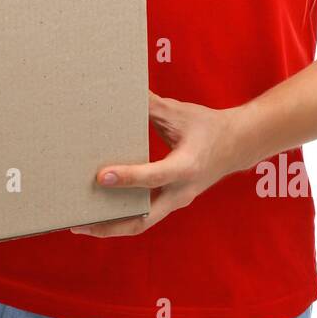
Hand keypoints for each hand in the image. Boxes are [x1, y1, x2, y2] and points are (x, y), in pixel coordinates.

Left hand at [72, 90, 250, 237]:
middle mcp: (181, 191)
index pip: (153, 177)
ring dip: (111, 226)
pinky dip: (121, 217)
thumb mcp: (180, 113)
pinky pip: (144, 216)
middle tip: (78, 223)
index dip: (127, 178)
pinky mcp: (170, 202)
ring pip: (141, 224)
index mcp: (186, 167)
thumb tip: (120, 91)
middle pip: (143, 220)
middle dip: (109, 225)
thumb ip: (150, 106)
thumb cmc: (207, 126)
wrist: (237, 145)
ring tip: (79, 223)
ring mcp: (176, 201)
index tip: (100, 177)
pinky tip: (98, 212)